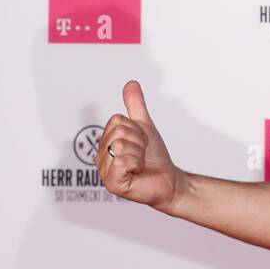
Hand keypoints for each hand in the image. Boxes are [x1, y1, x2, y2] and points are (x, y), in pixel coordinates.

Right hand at [97, 80, 178, 210]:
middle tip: (142, 154)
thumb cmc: (154, 156)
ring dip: (138, 153)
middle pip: (119, 132)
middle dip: (138, 141)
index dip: (136, 129)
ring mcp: (105, 172)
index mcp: (104, 143)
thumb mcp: (144, 126)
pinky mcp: (113, 184)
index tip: (141, 142)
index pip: (117, 121)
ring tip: (140, 163)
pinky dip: (136, 164)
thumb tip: (131, 84)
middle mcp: (101, 157)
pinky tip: (137, 172)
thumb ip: (135, 106)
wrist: (169, 179)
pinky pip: (122, 161)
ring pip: (120, 145)